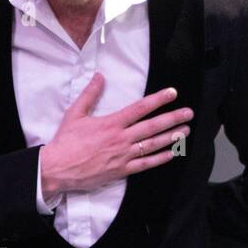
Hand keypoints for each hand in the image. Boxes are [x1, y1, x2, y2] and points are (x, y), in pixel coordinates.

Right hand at [39, 73, 192, 195]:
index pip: (140, 108)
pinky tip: (171, 154)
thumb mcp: (75, 114)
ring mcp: (123, 156)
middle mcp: (121, 139)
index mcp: (111, 123)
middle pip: (152, 127)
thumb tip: (99, 76)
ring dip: (171, 138)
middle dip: (173, 118)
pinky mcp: (121, 171)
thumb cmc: (65, 141)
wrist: (58, 168)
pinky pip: (145, 165)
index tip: (172, 93)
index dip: (158, 99)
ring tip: (185, 131)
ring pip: (152, 145)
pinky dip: (159, 159)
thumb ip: (90, 94)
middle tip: (189, 113)